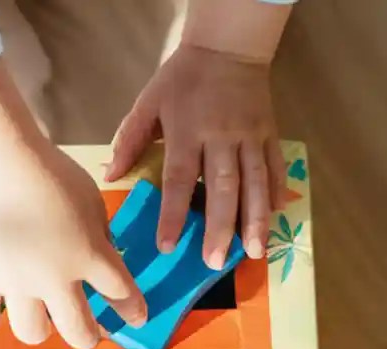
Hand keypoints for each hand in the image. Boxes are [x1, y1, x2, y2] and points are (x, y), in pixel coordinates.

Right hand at [0, 58, 145, 348]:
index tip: (135, 318)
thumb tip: (99, 250)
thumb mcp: (91, 199)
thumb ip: (98, 231)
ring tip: (40, 317)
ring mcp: (17, 285)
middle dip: (90, 337)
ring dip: (42, 330)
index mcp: (89, 255)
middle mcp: (55, 280)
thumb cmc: (50, 173)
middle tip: (88, 330)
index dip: (132, 309)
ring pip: (33, 334)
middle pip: (79, 332)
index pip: (121, 293)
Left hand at [106, 44, 287, 268]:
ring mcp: (250, 137)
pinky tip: (275, 219)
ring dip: (255, 220)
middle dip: (220, 228)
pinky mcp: (270, 135)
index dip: (172, 213)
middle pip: (222, 188)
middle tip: (215, 262)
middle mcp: (221, 137)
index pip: (179, 179)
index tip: (167, 245)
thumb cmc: (182, 78)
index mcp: (187, 131)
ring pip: (256, 184)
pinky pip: (275, 168)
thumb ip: (130, 140)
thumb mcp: (149, 101)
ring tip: (254, 252)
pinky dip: (277, 193)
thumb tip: (110, 176)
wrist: (228, 47)